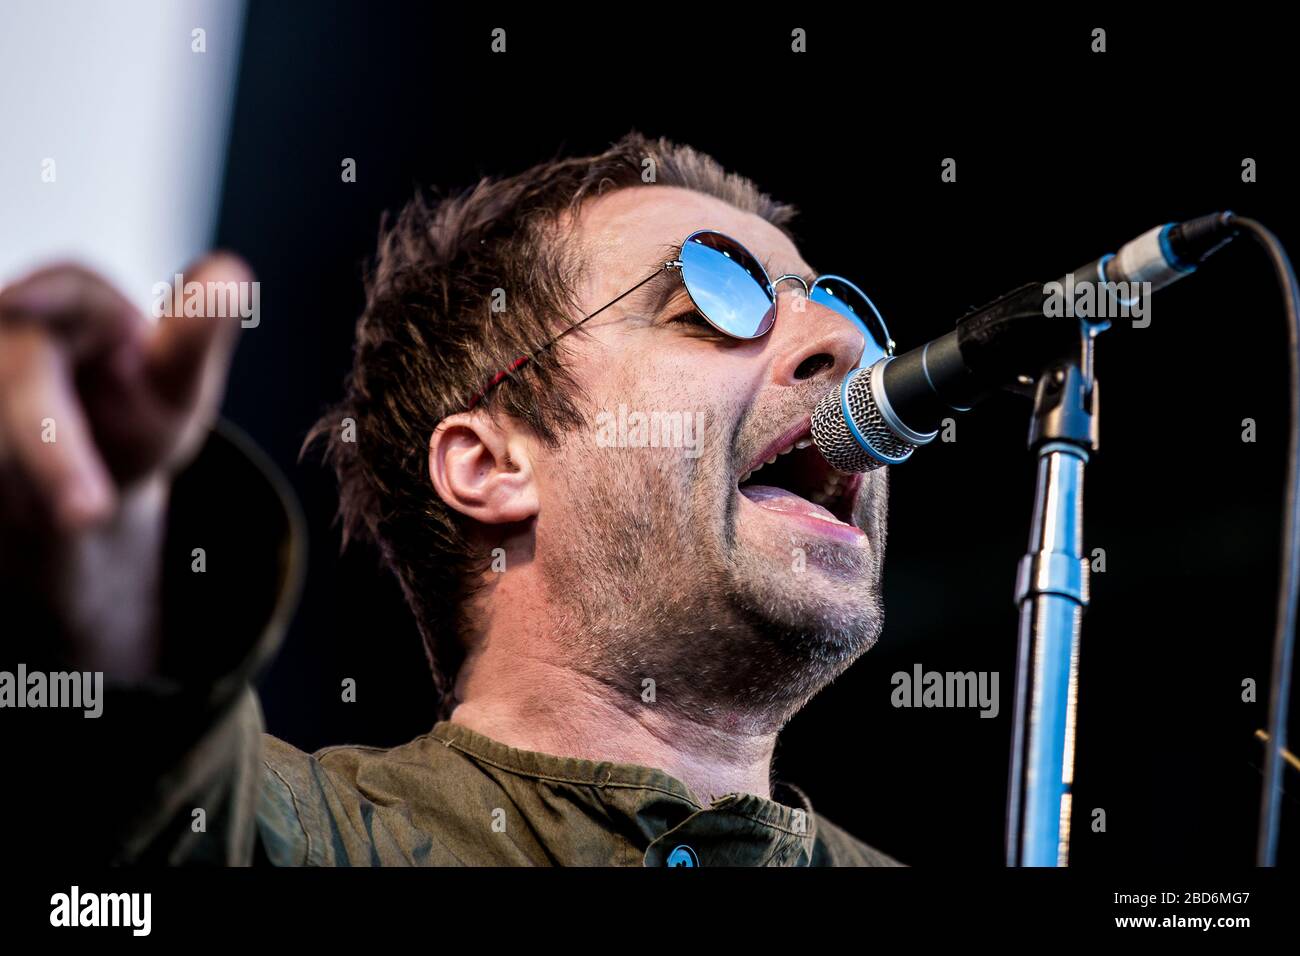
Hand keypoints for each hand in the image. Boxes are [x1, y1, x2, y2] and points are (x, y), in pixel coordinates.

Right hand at [0, 255, 250, 674]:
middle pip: (16, 386)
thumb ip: (196, 336)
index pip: (57, 295)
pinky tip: (44, 524)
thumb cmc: (132, 404)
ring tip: (84, 517)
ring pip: (2, 444)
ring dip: (36, 480)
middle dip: (52, 454)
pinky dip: (15, 495)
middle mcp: (3, 337)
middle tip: (86, 512)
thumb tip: (234, 271)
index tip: (24, 302)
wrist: (82, 466)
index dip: (38, 298)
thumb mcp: (174, 379)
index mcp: (63, 303)